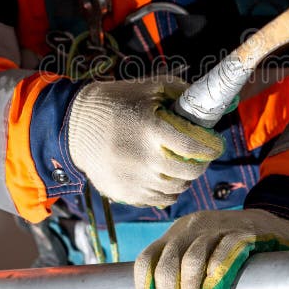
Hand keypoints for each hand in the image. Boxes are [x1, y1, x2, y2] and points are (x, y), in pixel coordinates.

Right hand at [68, 77, 223, 206]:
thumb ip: (181, 92)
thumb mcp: (149, 87)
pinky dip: (168, 191)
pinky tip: (164, 176)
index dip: (211, 147)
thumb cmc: (115, 102)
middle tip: (200, 155)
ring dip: (185, 178)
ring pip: (177, 189)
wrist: (73, 126)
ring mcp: (134, 180)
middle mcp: (144, 159)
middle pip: (189, 172)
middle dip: (201, 163)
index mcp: (151, 129)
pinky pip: (159, 200)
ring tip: (181, 165)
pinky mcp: (125, 194)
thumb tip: (213, 101)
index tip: (215, 143)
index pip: (194, 147)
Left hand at [134, 209, 288, 288]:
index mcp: (177, 233)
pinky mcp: (244, 231)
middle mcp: (192, 226)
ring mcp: (217, 226)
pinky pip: (225, 252)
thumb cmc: (233, 251)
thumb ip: (185, 277)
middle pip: (168, 264)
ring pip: (193, 259)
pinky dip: (216, 276)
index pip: (147, 259)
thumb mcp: (202, 256)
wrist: (275, 227)